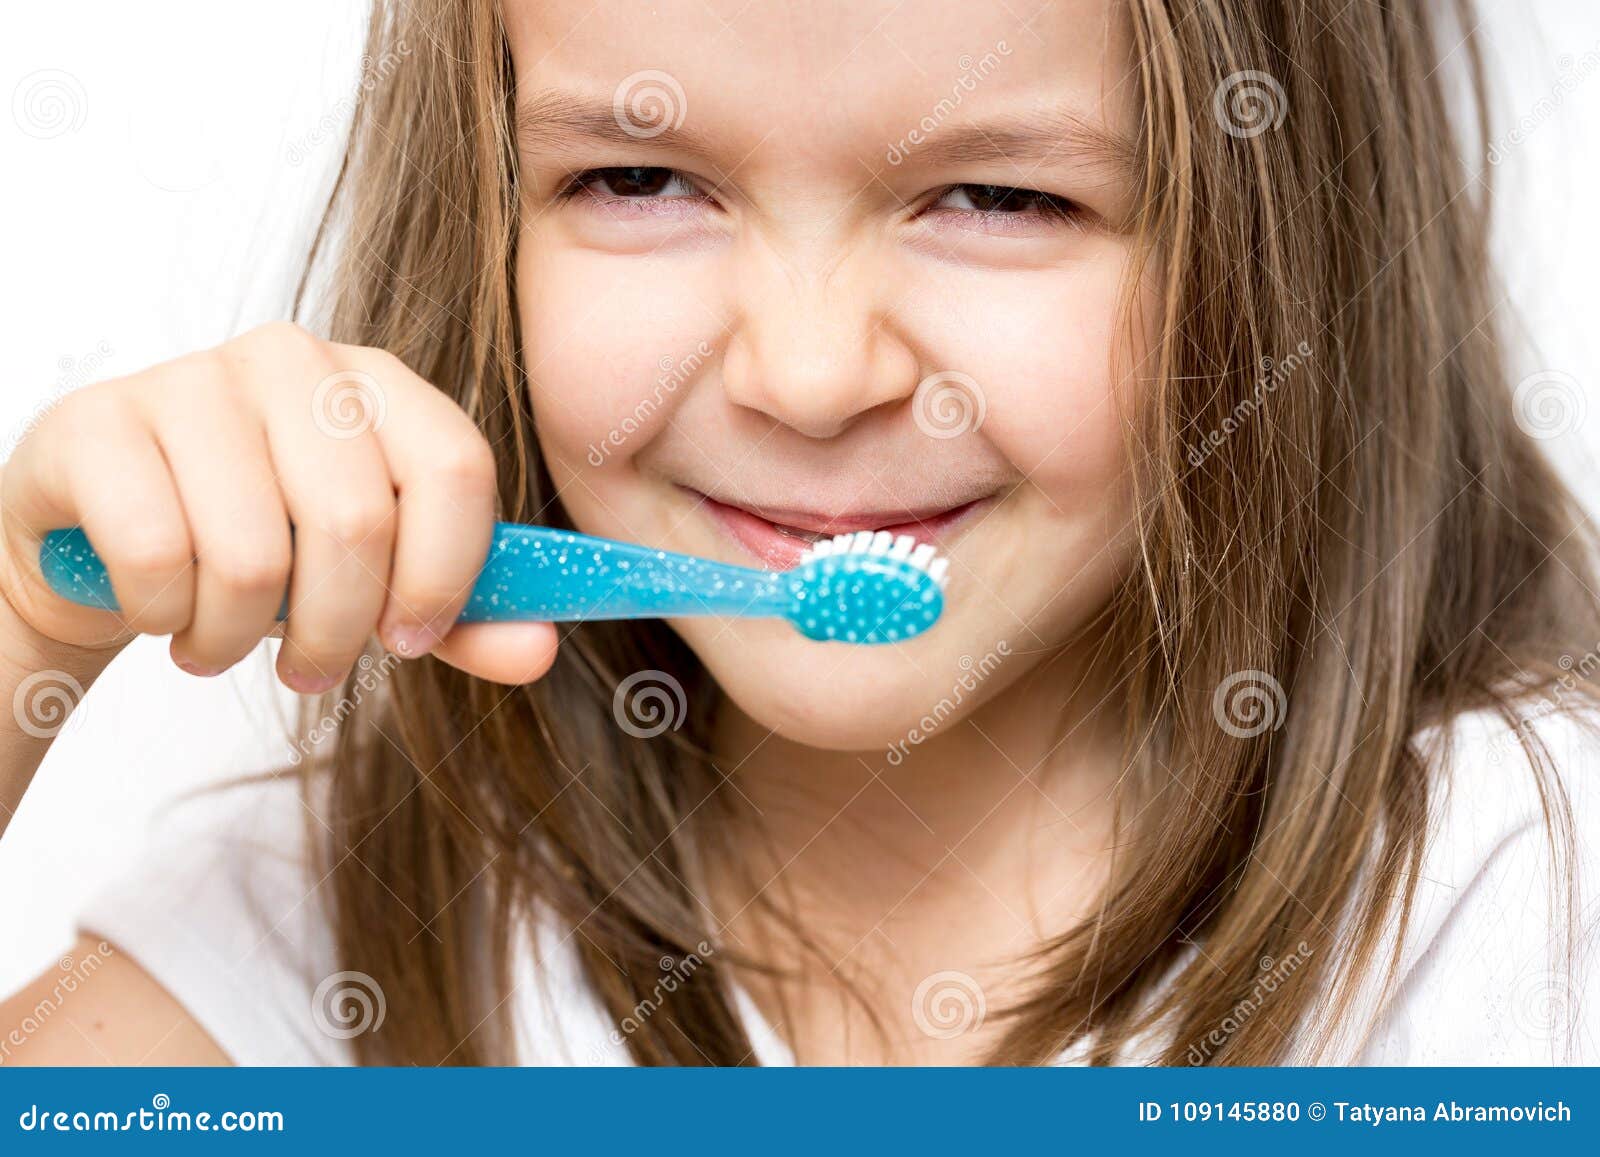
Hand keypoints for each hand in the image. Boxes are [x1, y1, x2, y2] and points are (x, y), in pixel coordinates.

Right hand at [0, 322, 557, 690]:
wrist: (107, 536)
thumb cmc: (262, 548)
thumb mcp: (373, 584)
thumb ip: (462, 616)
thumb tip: (537, 652)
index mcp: (378, 385)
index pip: (457, 465)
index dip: (443, 574)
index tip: (409, 640)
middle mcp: (293, 360)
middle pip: (357, 521)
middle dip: (337, 632)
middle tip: (312, 670)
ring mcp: (191, 379)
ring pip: (253, 552)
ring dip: (236, 638)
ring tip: (219, 642)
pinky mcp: (97, 422)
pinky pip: (156, 553)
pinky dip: (164, 615)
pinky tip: (161, 610)